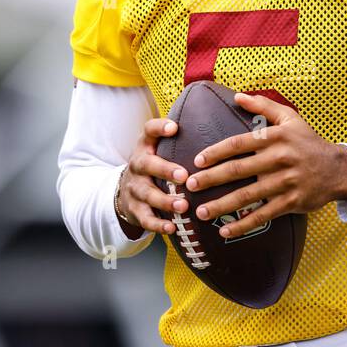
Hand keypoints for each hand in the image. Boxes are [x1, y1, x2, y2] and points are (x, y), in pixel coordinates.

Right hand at [117, 117, 191, 238]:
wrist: (126, 191)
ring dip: (165, 201)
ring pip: (147, 194)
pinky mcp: (135, 210)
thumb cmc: (156, 166)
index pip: (148, 130)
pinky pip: (145, 219)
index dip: (159, 128)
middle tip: (184, 176)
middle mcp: (138, 165)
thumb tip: (220, 118)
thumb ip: (183, 138)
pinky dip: (158, 225)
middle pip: (147, 164)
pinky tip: (172, 228)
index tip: (174, 127)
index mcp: (146, 146)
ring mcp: (134, 188)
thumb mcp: (160, 149)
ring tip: (183, 206)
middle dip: (165, 170)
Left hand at [185, 92, 346, 238]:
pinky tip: (225, 231)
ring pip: (247, 196)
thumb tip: (237, 96)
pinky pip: (263, 215)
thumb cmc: (308, 142)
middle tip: (189, 186)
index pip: (239, 144)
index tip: (197, 161)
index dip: (216, 152)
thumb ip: (263, 105)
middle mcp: (279, 159)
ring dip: (221, 205)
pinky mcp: (291, 202)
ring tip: (200, 212)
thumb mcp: (290, 118)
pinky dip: (243, 225)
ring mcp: (285, 182)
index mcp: (275, 137)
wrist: (338, 169)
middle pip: (238, 170)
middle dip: (210, 179)